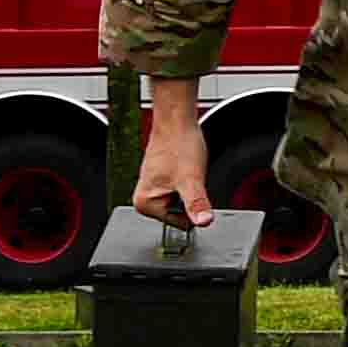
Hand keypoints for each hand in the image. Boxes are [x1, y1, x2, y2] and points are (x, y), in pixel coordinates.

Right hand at [129, 89, 211, 227]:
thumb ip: (197, 203)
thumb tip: (203, 222)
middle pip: (180, 214)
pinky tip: (185, 169)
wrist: (177, 122)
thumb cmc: (178, 145)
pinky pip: (182, 191)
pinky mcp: (162, 181)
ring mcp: (153, 190)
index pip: (180, 224)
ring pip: (183, 202)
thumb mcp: (191, 179)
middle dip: (190, 198)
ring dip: (190, 189)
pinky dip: (188, 182)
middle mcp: (144, 200)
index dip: (192, 208)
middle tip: (188, 178)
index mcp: (144, 205)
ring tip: (185, 172)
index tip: (189, 187)